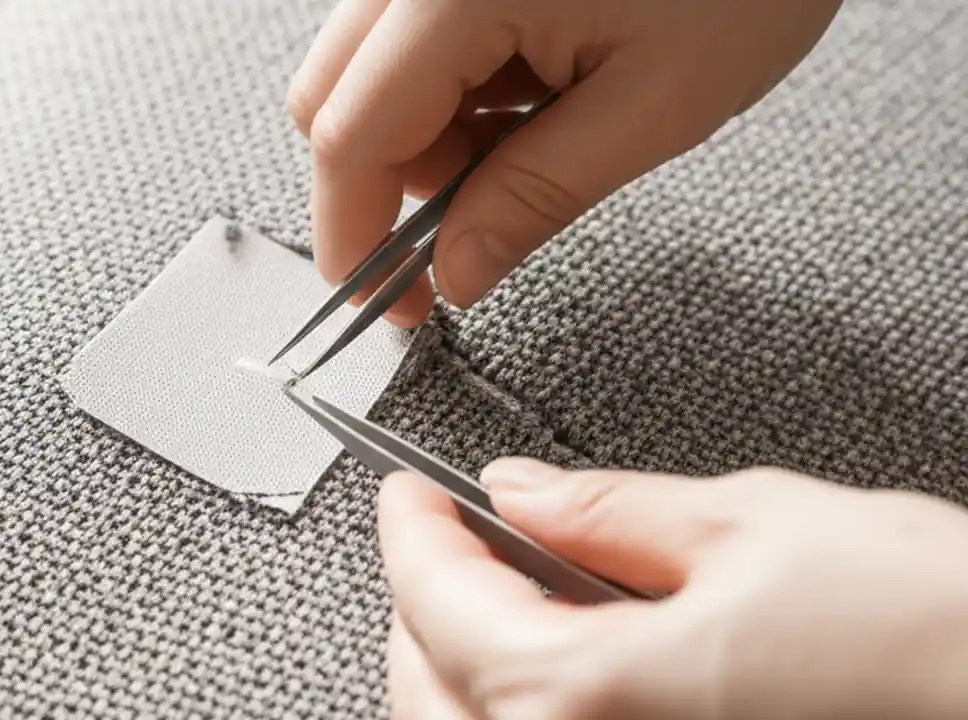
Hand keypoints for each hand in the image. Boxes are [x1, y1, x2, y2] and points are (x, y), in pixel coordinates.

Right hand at [288, 0, 841, 325]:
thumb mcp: (655, 104)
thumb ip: (537, 195)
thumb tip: (455, 272)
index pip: (351, 134)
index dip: (355, 235)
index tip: (389, 307)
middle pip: (330, 97)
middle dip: (387, 185)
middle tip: (466, 229)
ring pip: (365, 72)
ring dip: (422, 138)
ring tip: (526, 145)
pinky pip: (411, 41)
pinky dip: (450, 93)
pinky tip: (526, 97)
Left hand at [378, 460, 967, 718]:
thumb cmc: (928, 635)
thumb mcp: (748, 527)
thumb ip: (606, 512)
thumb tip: (519, 492)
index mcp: (592, 696)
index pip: (437, 601)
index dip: (410, 532)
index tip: (405, 494)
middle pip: (427, 685)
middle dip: (420, 600)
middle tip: (444, 535)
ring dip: (457, 662)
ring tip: (496, 590)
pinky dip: (516, 704)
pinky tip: (561, 657)